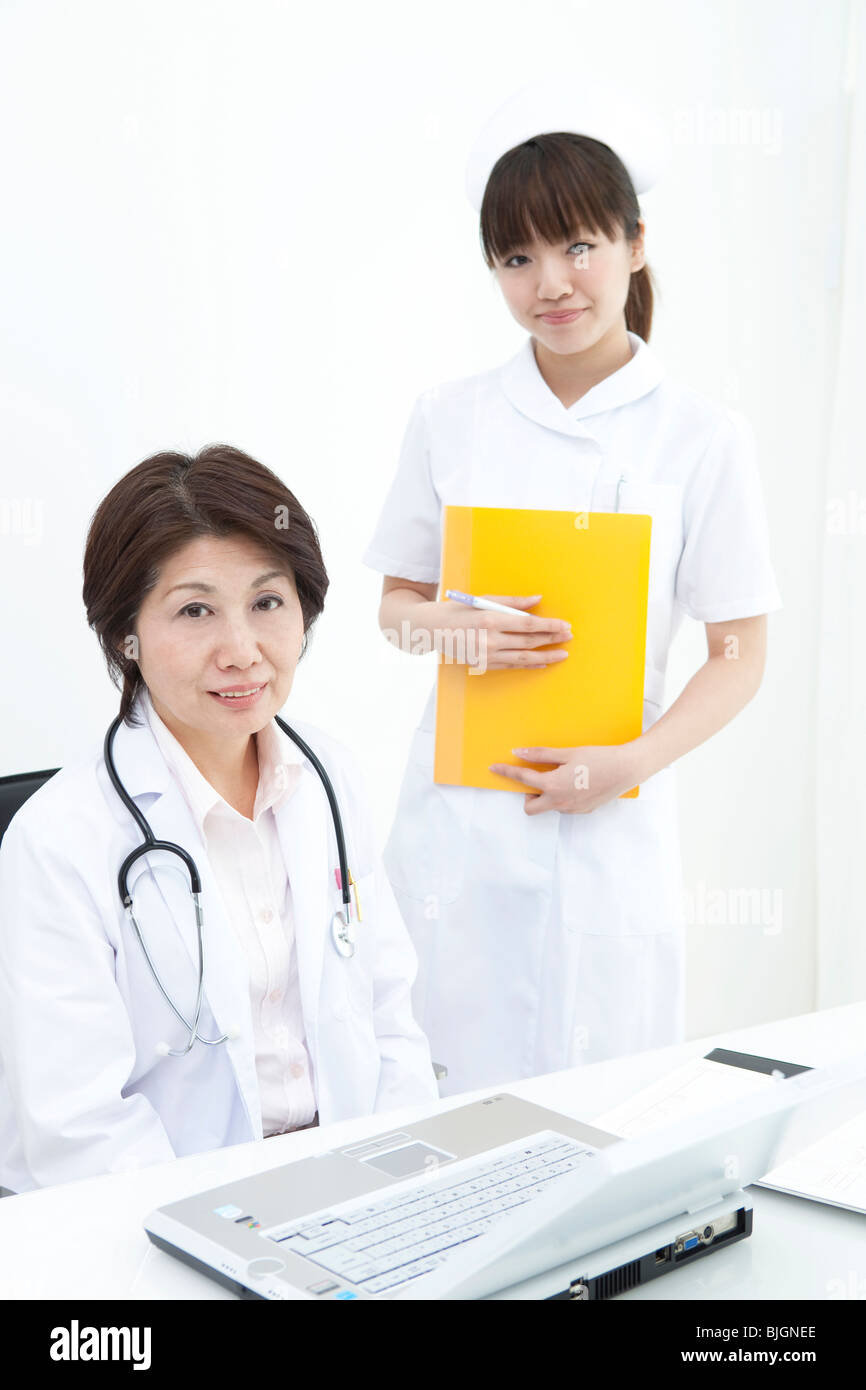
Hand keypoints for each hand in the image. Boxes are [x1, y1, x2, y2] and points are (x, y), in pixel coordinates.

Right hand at [425, 594, 571, 670]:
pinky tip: (542, 662)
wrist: (432, 629)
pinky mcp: (484, 664)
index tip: (565, 625)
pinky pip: (512, 665)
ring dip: (546, 656)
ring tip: (563, 654)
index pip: (528, 625)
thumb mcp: (484, 600)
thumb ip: (513, 602)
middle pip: (529, 641)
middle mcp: (490, 640)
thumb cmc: (459, 610)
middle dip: (552, 639)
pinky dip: (529, 664)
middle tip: (569, 637)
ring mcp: (487, 655)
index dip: (549, 626)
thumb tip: (538, 600)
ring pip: (524, 657)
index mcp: (491, 619)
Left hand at [489, 742, 644, 814]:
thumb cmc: (599, 758)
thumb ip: (541, 755)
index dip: (507, 772)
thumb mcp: (567, 753)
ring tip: (562, 776)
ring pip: (549, 806)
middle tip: (536, 779)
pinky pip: (564, 806)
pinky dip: (563, 796)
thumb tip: (519, 752)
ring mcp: (572, 808)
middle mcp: (560, 801)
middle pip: (530, 807)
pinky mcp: (583, 810)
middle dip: (527, 795)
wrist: (626, 769)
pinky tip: (576, 783)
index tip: (495, 768)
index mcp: (553, 785)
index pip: (522, 779)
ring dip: (547, 795)